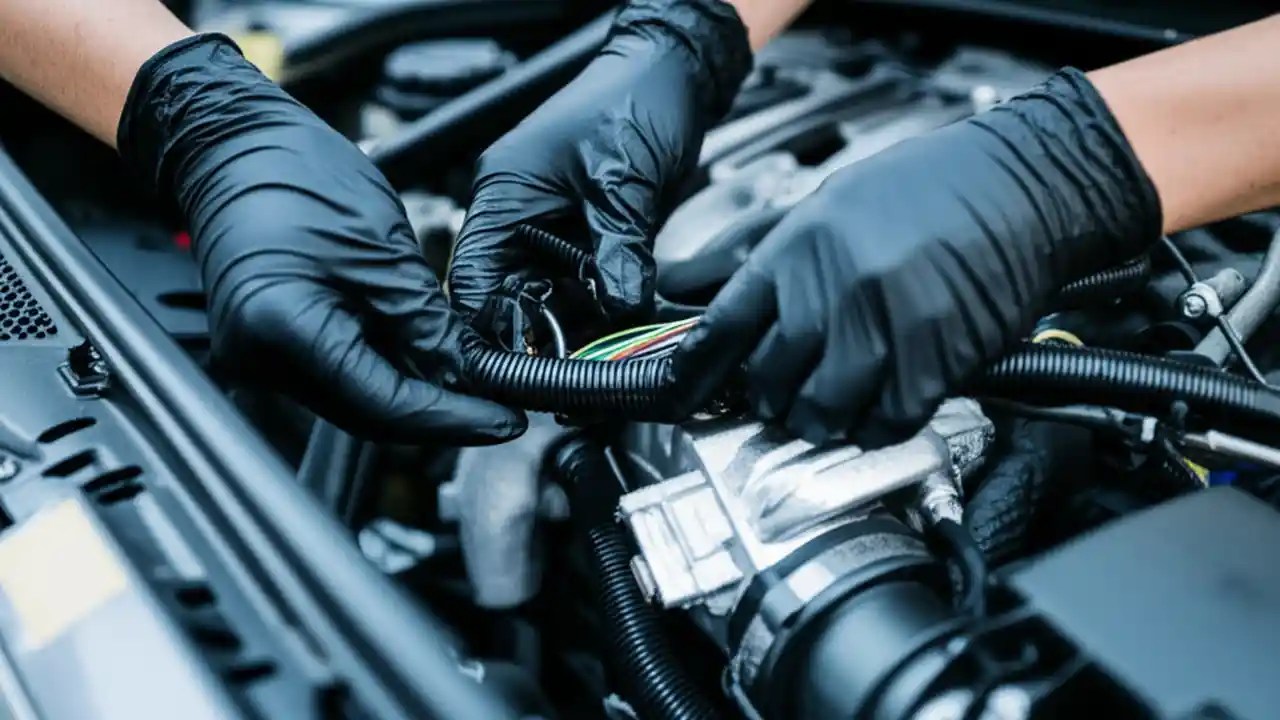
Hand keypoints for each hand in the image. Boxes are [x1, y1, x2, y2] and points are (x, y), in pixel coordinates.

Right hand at [118, 34, 524, 443]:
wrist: (233, 143)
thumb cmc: (296, 173)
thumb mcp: (384, 251)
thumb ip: (430, 324)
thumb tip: (473, 376)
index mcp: (284, 331)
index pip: (385, 406)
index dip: (454, 418)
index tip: (504, 419)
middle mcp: (260, 358)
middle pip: (369, 414)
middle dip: (439, 412)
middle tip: (499, 406)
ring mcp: (258, 357)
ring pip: (357, 401)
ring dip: (415, 395)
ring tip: (473, 381)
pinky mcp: (269, 345)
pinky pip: (339, 375)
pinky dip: (386, 371)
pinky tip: (428, 361)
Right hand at [447, 0, 750, 335]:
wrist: (673, 72)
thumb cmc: (633, 98)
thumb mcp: (622, 182)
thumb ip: (619, 249)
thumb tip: (620, 306)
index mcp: (502, 194)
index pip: (472, 278)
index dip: (488, 324)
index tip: (511, 362)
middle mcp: (518, 213)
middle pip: (508, 294)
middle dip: (535, 329)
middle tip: (564, 365)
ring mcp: (550, 223)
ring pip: (547, 293)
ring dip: (571, 319)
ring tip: (595, 347)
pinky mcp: (584, 229)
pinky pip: (581, 280)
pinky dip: (598, 301)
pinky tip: (615, 319)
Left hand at [672, 69, 1162, 447]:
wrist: (1022, 186)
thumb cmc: (931, 188)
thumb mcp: (831, 205)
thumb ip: (774, 259)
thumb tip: (720, 302)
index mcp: (796, 251)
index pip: (720, 331)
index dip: (693, 376)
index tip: (682, 399)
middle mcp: (831, 293)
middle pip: (767, 383)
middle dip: (768, 398)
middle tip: (783, 392)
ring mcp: (882, 332)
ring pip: (819, 416)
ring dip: (819, 421)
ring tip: (832, 403)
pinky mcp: (933, 365)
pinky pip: (884, 424)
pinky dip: (876, 426)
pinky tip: (882, 402)